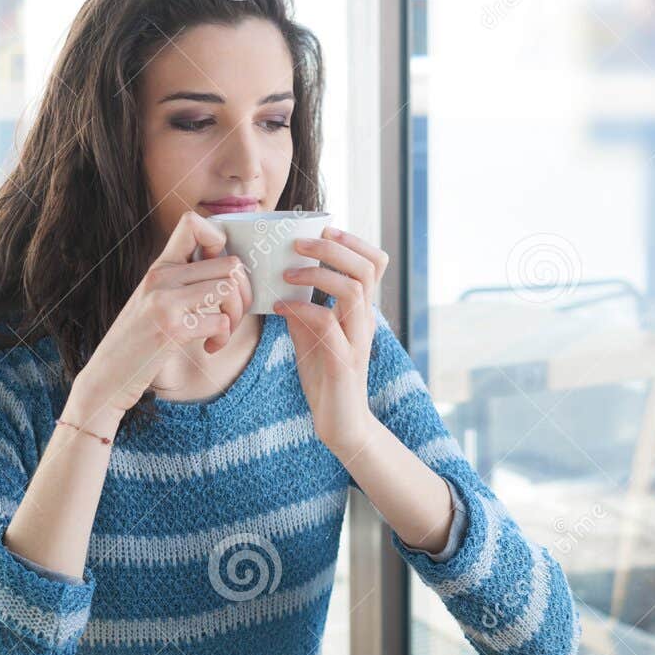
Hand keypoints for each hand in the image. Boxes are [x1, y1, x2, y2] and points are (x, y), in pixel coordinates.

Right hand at [66, 210, 251, 431]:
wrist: (107, 376)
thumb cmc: (138, 342)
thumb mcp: (154, 301)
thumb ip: (181, 282)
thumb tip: (227, 272)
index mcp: (159, 266)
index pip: (193, 223)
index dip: (221, 241)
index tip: (220, 273)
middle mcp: (161, 277)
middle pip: (230, 263)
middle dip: (243, 293)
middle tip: (230, 315)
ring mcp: (165, 301)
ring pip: (230, 288)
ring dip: (236, 316)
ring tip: (221, 331)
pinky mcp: (172, 328)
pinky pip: (220, 321)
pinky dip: (222, 338)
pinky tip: (209, 347)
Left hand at [273, 226, 389, 455]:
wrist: (341, 424)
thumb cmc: (326, 378)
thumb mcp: (312, 335)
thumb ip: (304, 308)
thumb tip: (281, 282)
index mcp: (361, 311)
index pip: (374, 263)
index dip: (352, 241)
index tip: (324, 230)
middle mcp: (365, 321)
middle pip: (367, 268)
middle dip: (332, 247)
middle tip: (299, 243)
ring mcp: (357, 341)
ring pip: (353, 290)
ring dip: (317, 275)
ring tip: (288, 275)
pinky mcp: (343, 362)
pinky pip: (327, 324)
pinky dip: (301, 310)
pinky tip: (280, 309)